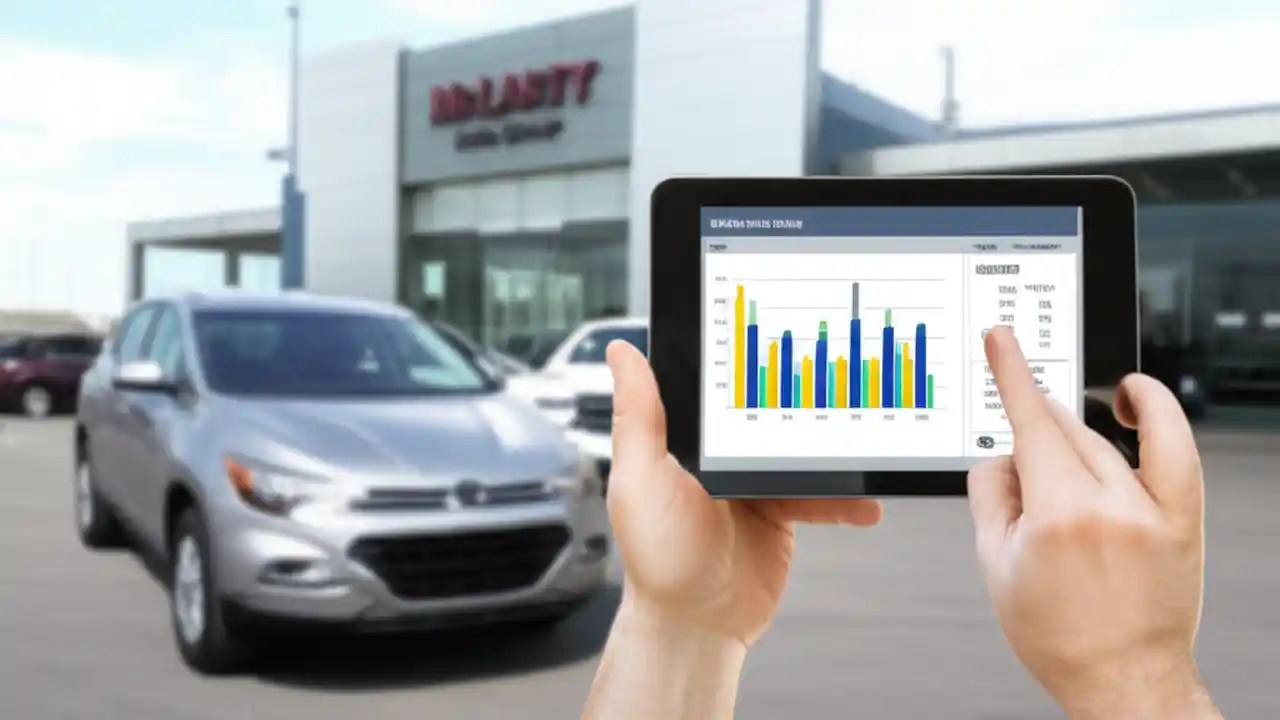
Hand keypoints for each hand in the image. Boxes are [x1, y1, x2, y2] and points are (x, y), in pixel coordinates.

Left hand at [583, 340, 881, 718]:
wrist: (697, 622)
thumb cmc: (656, 556)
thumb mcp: (640, 476)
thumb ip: (638, 415)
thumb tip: (622, 351)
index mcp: (681, 440)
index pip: (712, 387)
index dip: (736, 360)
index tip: (769, 334)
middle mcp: (717, 456)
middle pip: (762, 413)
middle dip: (795, 398)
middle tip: (830, 379)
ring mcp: (752, 483)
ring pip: (797, 451)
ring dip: (828, 450)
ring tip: (857, 441)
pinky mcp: (781, 511)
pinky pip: (818, 494)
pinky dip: (843, 498)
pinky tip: (864, 501)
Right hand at [968, 327, 1219, 718]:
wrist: (1123, 678)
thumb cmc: (1058, 635)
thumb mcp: (994, 565)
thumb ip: (990, 495)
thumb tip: (1000, 455)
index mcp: (1060, 515)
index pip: (1032, 424)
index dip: (1014, 375)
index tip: (1004, 341)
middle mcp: (1111, 504)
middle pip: (1061, 431)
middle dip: (1031, 438)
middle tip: (1022, 475)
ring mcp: (1153, 509)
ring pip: (1101, 440)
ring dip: (1072, 440)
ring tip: (1059, 487)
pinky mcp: (1182, 518)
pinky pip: (1174, 447)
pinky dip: (1156, 413)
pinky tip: (1134, 396)